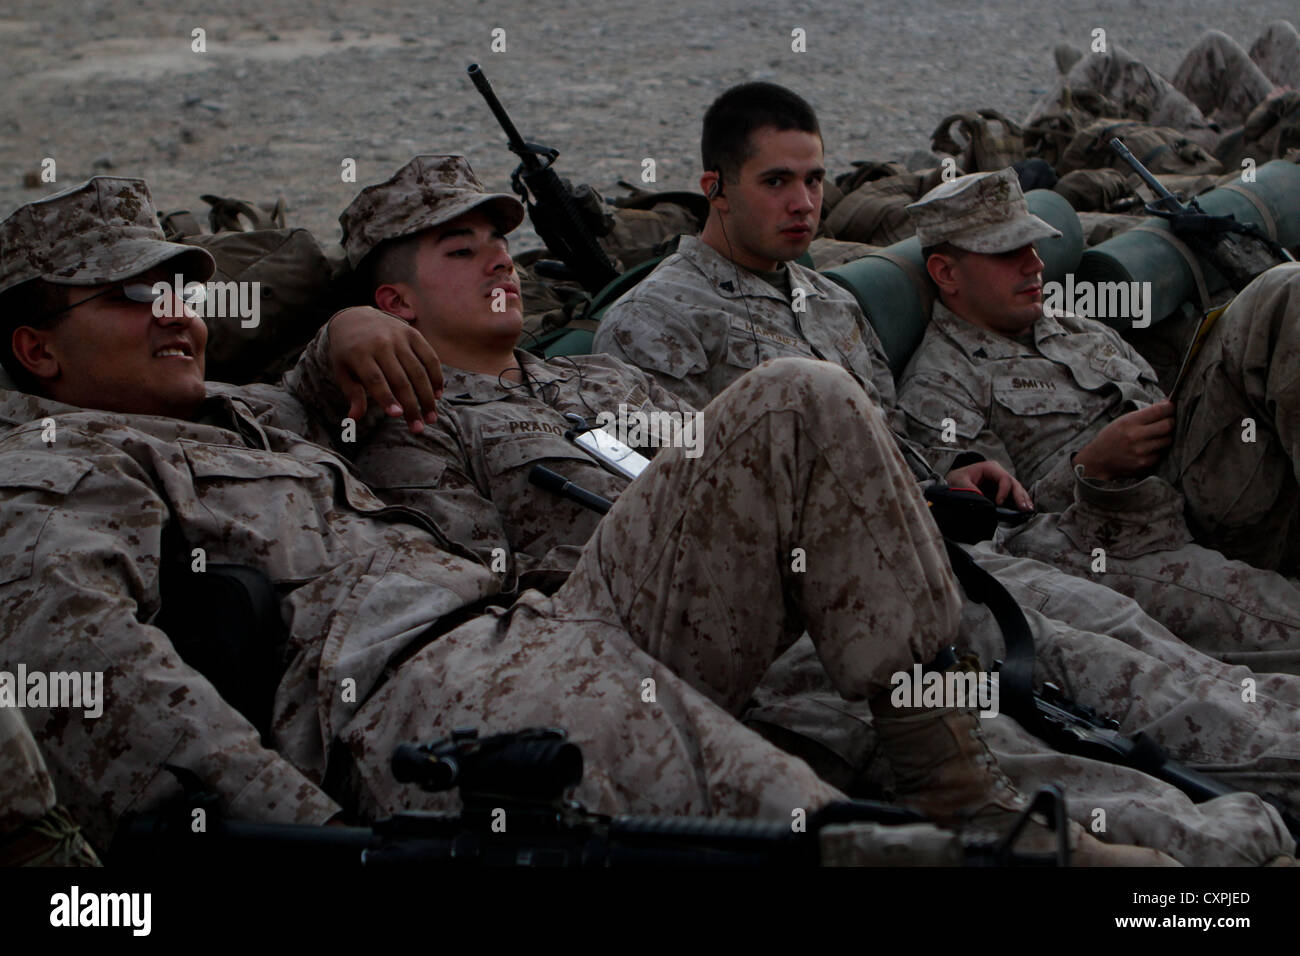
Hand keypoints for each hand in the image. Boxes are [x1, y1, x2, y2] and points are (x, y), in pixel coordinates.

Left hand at [328, 307, 442, 433]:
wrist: (355, 317)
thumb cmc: (348, 352)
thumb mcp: (343, 371)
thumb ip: (352, 394)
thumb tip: (354, 419)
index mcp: (359, 354)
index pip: (375, 379)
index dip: (387, 398)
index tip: (397, 415)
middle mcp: (381, 344)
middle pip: (400, 379)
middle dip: (411, 406)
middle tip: (418, 428)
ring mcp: (399, 337)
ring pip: (418, 371)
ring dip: (427, 397)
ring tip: (431, 417)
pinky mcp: (413, 334)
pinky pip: (429, 357)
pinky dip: (436, 376)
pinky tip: (438, 395)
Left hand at [945, 460, 1032, 510]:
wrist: (953, 483)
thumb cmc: (957, 479)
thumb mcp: (959, 482)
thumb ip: (970, 490)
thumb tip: (983, 502)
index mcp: (990, 468)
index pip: (1004, 478)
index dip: (1004, 491)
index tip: (998, 503)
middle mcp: (999, 474)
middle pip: (1014, 484)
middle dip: (1019, 496)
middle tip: (1024, 508)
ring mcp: (1001, 484)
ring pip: (1016, 490)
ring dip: (1023, 500)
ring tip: (1028, 510)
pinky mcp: (1001, 493)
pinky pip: (1013, 497)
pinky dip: (1018, 504)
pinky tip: (1024, 512)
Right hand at [1072, 401, 1174, 480]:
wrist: (1097, 460)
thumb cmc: (1112, 437)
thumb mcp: (1123, 420)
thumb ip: (1145, 414)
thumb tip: (1168, 405)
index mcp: (1130, 422)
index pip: (1160, 410)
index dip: (1170, 407)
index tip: (1171, 408)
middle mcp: (1136, 436)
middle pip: (1168, 425)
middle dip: (1170, 422)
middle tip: (1167, 422)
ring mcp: (1141, 451)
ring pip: (1168, 440)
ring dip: (1165, 437)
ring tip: (1156, 436)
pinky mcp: (1144, 463)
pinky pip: (1162, 453)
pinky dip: (1159, 450)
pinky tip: (1149, 448)